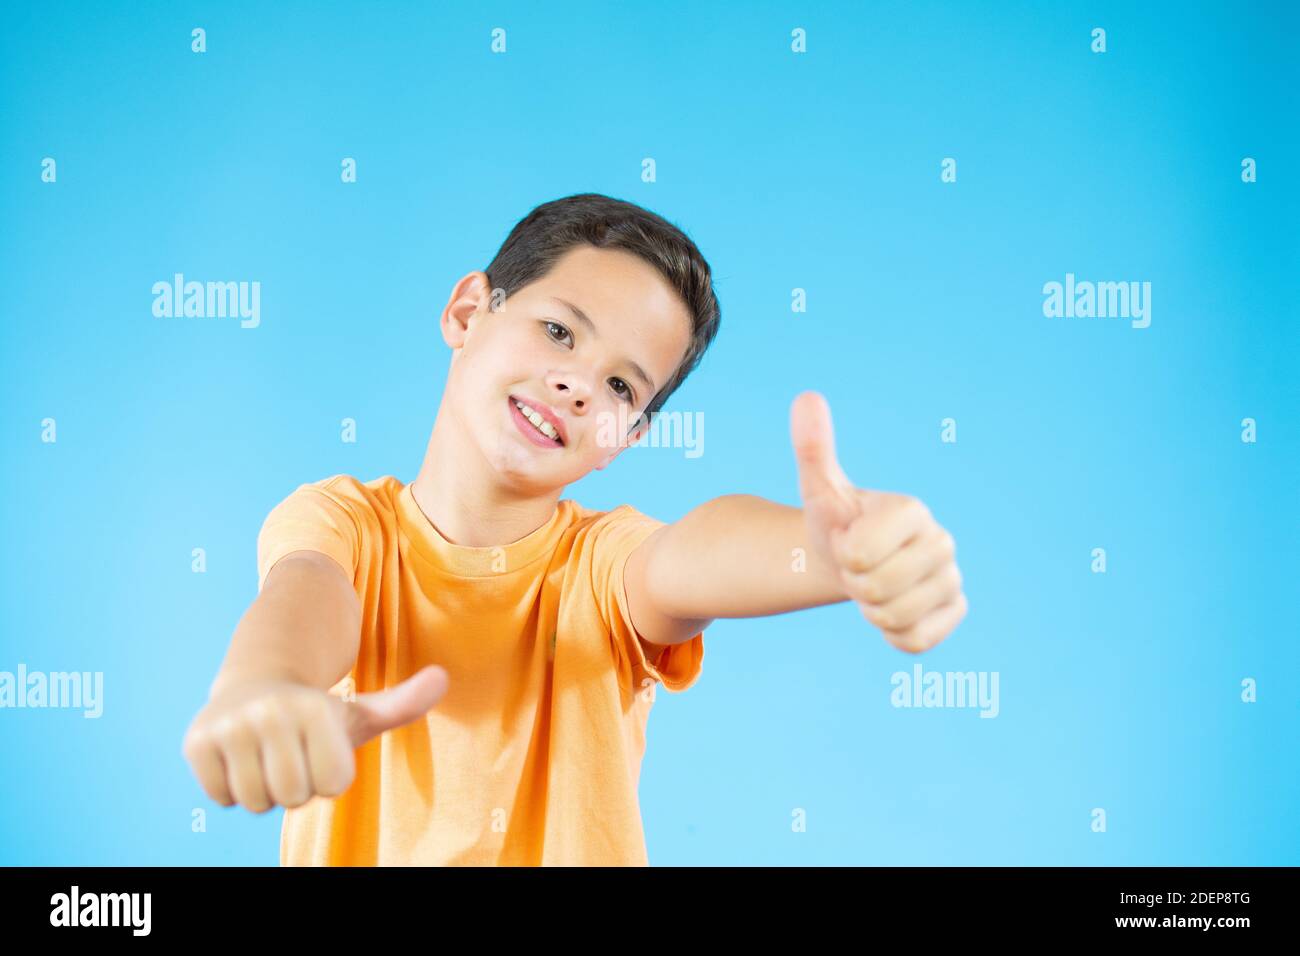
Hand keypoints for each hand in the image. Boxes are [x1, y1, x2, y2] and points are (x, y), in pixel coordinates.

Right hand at [182, 666, 448, 812]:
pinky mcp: (195, 742)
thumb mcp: (362, 710)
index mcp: (315, 708)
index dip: (330, 775)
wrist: (256, 683)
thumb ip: (405, 702)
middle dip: (297, 784)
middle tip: (292, 752)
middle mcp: (269, 711)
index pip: (332, 785)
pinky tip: (240, 756)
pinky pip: (222, 798)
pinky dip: (231, 787)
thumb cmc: (318, 712)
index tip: (321, 748)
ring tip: (267, 753)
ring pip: (257, 801)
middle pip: (294, 796)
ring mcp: (228, 725)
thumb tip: (444, 677)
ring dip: (265, 788)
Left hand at [790, 391, 966, 652]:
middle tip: (858, 565)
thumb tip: (806, 397)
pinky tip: (892, 608)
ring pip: (892, 618)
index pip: (860, 554)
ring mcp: (952, 579)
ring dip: (869, 609)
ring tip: (873, 584)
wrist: (852, 557)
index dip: (842, 553)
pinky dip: (892, 633)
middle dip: (854, 583)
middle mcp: (943, 542)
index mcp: (912, 509)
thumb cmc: (836, 519)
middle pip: (876, 590)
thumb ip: (813, 446)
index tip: (848, 538)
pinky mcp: (954, 611)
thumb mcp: (818, 485)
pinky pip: (914, 641)